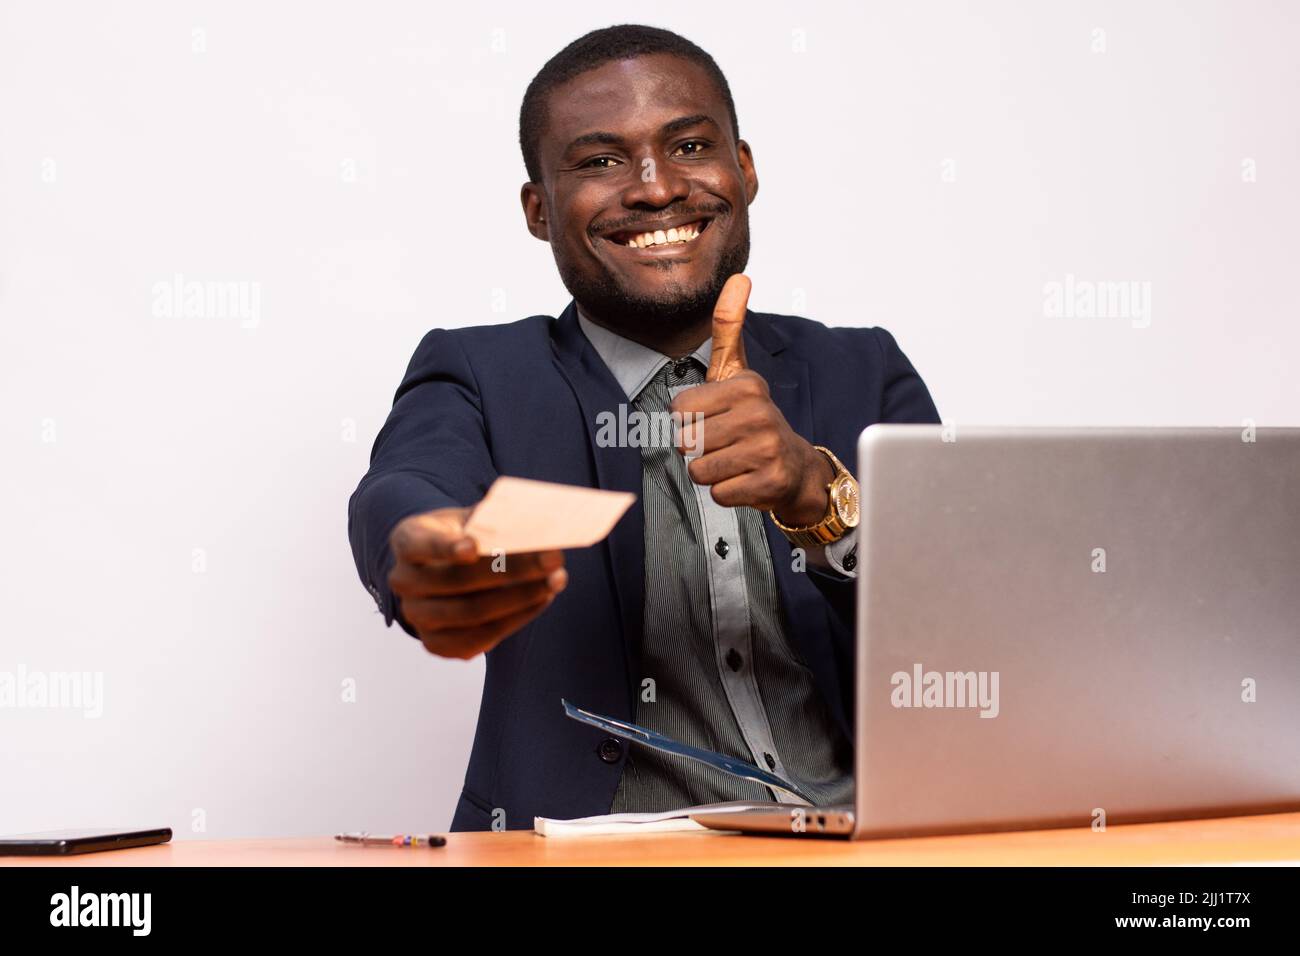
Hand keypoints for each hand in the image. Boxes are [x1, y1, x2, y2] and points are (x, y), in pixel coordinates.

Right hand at [387, 507, 566, 659]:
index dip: (445, 547)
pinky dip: (515, 620)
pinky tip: (540, 600)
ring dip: (520, 598)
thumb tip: (539, 524)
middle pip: (455, 580)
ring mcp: (416, 615)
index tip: (473, 547)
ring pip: (470, 613)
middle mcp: (404, 580)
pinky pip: (478, 639)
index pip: (420, 544)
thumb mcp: (473, 518)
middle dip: (511, 570)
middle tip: (553, 559)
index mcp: (407, 541)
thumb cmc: (464, 534)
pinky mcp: (436, 643)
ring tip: (556, 582)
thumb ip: (497, 520)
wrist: (444, 567)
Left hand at [670, 275, 834, 524]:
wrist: (796, 468)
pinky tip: (746, 480)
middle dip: (698, 449)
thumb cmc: (754, 419)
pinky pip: (718, 493)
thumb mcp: (738, 371)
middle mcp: (759, 413)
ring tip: (735, 461)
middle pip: (686, 442)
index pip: (679, 409)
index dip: (689, 419)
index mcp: (746, 385)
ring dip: (711, 472)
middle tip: (726, 444)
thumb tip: (740, 277)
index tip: (715, 417)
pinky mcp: (770, 482)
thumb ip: (728, 326)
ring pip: (699, 470)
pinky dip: (727, 492)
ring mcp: (767, 448)